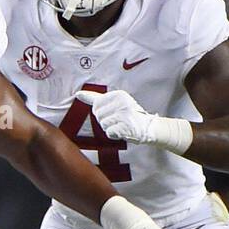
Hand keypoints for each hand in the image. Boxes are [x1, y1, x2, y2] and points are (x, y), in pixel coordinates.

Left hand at [74, 89, 191, 153]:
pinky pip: (109, 133)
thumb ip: (95, 98)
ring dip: (111, 129)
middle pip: (98, 115)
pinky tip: (124, 131)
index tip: (115, 112)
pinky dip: (115, 135)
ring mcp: (124, 114)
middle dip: (106, 121)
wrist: (150, 128)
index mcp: (118, 94)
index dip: (103, 113)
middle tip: (119, 120)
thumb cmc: (129, 116)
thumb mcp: (114, 103)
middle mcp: (122, 102)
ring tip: (122, 125)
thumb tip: (78, 93)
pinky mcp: (126, 126)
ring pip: (103, 125)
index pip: (96, 105)